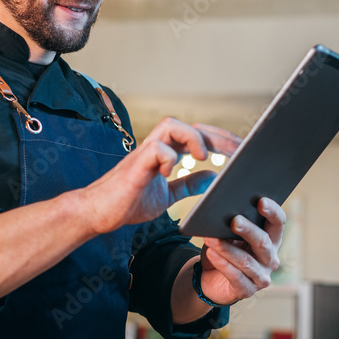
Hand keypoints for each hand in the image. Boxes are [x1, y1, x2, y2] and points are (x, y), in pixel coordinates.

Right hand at [79, 118, 240, 234]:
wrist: (98, 213)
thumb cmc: (127, 202)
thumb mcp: (166, 196)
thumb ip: (187, 184)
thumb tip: (211, 176)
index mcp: (165, 154)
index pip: (198, 136)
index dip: (219, 139)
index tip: (241, 150)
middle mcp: (156, 148)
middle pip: (190, 127)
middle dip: (217, 136)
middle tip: (238, 150)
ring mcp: (145, 153)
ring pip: (171, 125)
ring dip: (192, 137)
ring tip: (203, 156)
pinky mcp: (135, 164)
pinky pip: (155, 148)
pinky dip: (168, 157)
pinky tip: (172, 171)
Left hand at [197, 198, 284, 304]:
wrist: (210, 279)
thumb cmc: (223, 250)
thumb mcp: (227, 234)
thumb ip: (230, 224)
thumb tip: (223, 210)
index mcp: (271, 240)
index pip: (278, 223)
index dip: (272, 212)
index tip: (261, 201)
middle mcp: (270, 259)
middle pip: (263, 242)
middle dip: (248, 230)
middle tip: (234, 220)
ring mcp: (261, 277)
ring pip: (246, 261)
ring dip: (227, 248)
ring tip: (211, 238)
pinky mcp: (246, 291)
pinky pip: (235, 276)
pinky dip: (222, 264)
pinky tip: (211, 253)